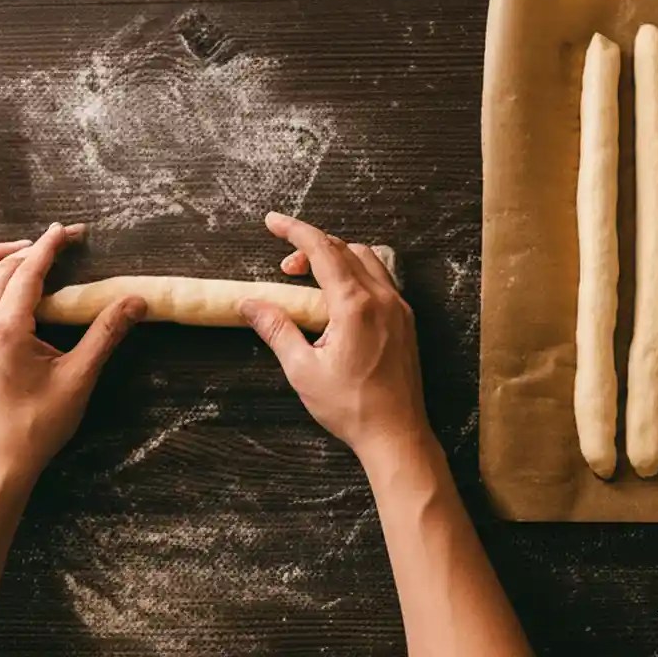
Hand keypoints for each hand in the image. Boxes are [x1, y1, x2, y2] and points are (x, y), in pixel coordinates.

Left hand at [0, 223, 145, 483]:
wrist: (1, 460)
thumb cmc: (40, 424)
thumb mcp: (80, 377)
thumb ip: (106, 334)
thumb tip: (136, 302)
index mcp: (7, 328)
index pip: (29, 270)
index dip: (50, 245)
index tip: (68, 230)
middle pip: (1, 268)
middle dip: (32, 247)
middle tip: (61, 241)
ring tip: (19, 251)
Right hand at [240, 212, 429, 462]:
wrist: (396, 434)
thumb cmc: (351, 407)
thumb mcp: (302, 370)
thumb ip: (276, 329)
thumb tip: (251, 304)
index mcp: (354, 305)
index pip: (322, 250)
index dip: (294, 231)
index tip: (272, 222)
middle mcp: (381, 298)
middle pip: (344, 249)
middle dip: (311, 247)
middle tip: (284, 266)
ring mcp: (398, 308)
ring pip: (367, 260)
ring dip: (336, 257)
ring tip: (309, 278)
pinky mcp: (406, 320)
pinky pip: (381, 279)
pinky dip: (356, 272)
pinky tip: (339, 296)